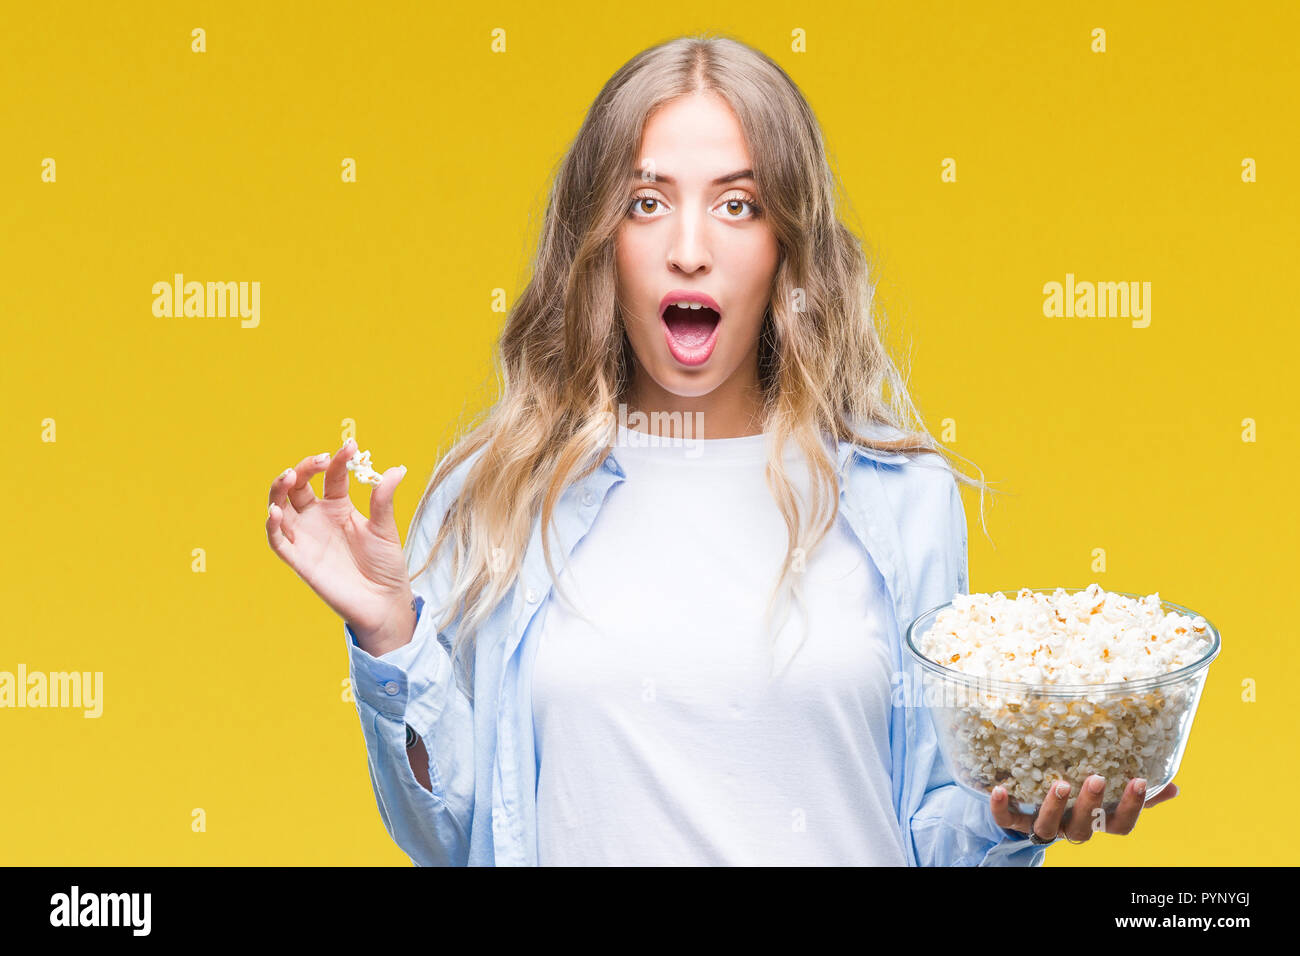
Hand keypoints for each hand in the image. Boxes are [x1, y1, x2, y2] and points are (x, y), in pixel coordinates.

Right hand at [265, 438, 414, 644]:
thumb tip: (397, 469)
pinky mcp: (299, 559)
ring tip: (289, 476)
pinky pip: (278, 541)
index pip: (331, 476)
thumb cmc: (385, 565)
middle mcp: (318, 518)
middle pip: (299, 486)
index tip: (351, 445)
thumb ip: (383, 500)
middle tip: (319, 460)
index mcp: (338, 507)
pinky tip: (276, 511)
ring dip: (279, 490)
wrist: (384, 602)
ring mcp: (306, 537)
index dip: (338, 460)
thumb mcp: (385, 528)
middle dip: (304, 468)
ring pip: (281, 507)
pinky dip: (273, 526)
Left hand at [990, 775, 1179, 844]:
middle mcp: (1070, 827)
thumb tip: (1174, 784)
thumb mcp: (1107, 799)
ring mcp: (1042, 826)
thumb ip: (1140, 794)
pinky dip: (1001, 807)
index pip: (1121, 824)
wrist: (1027, 814)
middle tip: (1096, 778)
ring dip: (1054, 806)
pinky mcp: (1015, 821)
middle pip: (1084, 827)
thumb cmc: (1077, 802)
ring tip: (1060, 784)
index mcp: (1096, 823)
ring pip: (1048, 827)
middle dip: (1091, 804)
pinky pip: (1006, 820)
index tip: (1139, 780)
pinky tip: (1000, 789)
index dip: (1132, 806)